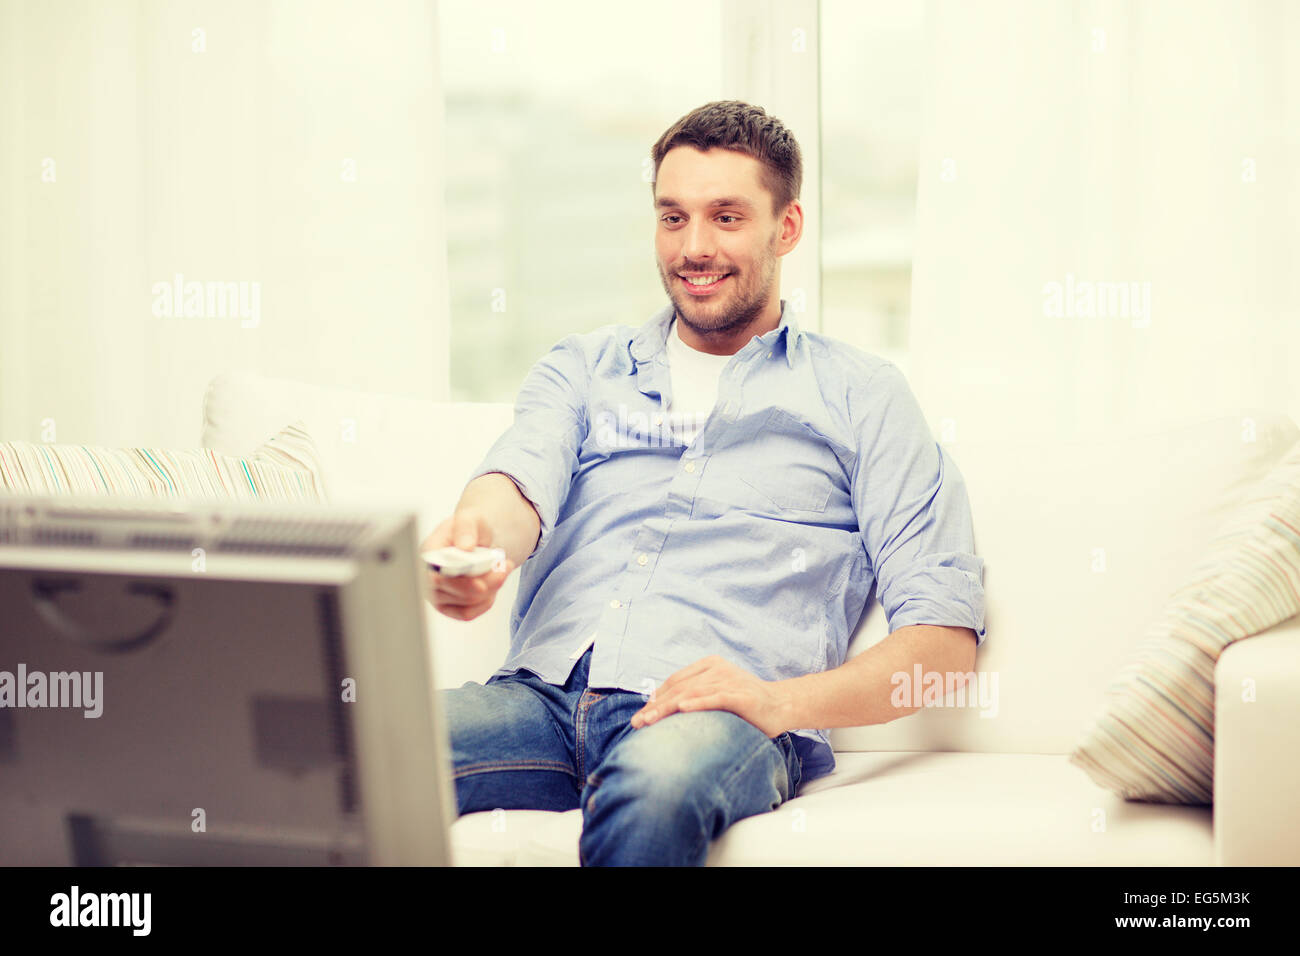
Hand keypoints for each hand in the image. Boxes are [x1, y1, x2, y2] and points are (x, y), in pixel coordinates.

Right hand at [420, 509, 513, 621]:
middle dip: (486, 583)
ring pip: (467, 603)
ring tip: (503, 567)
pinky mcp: (448, 607)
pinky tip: (493, 584)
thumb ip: (466, 529)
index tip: (481, 585)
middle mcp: (427, 578)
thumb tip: (465, 546)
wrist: (473, 542)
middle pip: (455, 593)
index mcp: (427, 555)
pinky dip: (486, 600)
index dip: (457, 583)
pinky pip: (468, 613)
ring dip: (491, 587)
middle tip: (506, 566)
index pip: (434, 577)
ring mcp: (437, 595)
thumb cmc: (467, 530)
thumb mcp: (469, 518)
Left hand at [630, 654, 793, 738]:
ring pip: (691, 693)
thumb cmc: (746, 705)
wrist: (782, 705)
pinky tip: (681, 709)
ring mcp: (729, 680)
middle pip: (678, 688)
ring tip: (650, 721)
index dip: (656, 697)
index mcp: (710, 665)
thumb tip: (667, 711)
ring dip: (667, 708)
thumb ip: (697, 697)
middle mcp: (717, 669)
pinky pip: (715, 698)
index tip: (642, 714)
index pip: (675, 681)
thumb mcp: (718, 694)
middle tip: (637, 723)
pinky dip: (698, 703)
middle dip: (655, 706)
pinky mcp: (741, 695)